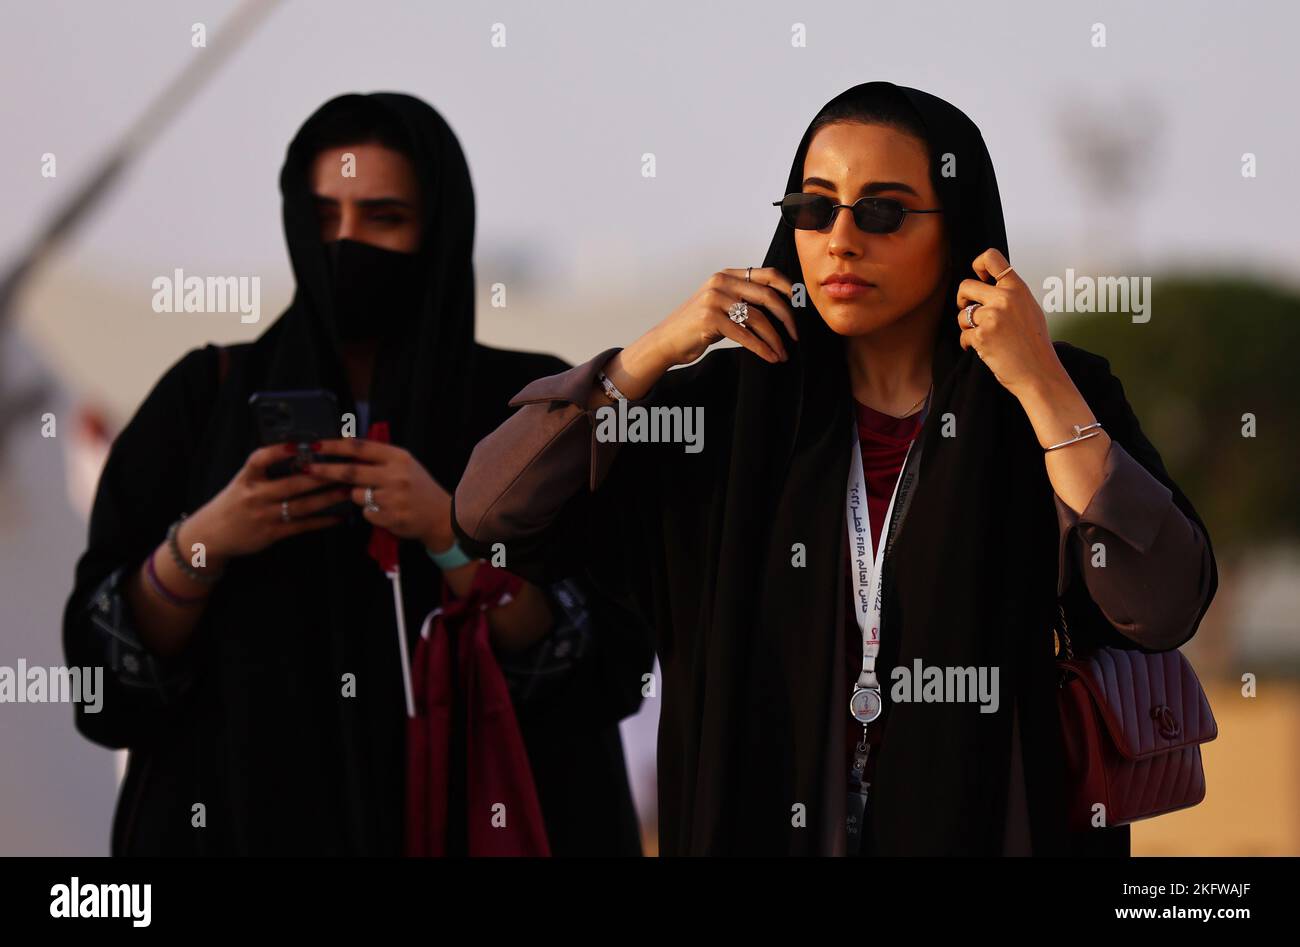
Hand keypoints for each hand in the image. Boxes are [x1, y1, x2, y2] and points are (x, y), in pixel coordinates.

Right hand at [184, 443, 349, 565]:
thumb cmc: (232, 504)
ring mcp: (263, 516)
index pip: (259, 460)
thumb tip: (297, 454)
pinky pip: (301, 526)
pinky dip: (321, 521)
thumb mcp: (241, 483)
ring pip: (300, 506)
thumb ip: (264, 472)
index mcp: (246, 479)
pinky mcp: (271, 534)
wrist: (210, 536)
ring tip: (347, 490)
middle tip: (342, 469)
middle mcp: (254, 496)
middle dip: (319, 476)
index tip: (298, 444)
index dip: (278, 451)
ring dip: (327, 498)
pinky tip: (338, 516)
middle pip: (290, 484)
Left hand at [303, 439, 452, 549]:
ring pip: (357, 495)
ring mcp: (393, 497)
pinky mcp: (391, 517)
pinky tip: (386, 512)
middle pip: (350, 472)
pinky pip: (366, 513)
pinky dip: (371, 513)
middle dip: (326, 470)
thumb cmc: (419, 488)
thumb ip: (379, 458)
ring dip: (358, 496)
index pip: (359, 447)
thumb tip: (345, 450)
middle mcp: (396, 475)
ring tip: (376, 498)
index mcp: (398, 457)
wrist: (442, 516)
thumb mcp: (405, 465)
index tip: (316, 445)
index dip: (334, 446)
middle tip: (308, 468)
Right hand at [648, 267, 799, 368]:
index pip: (767, 274)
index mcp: (727, 275)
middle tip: (795, 337)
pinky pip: (744, 334)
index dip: (788, 288)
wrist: (666, 341)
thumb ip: (743, 299)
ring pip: (757, 318)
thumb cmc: (697, 326)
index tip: (801, 306)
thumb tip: (780, 307)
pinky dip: (761, 347)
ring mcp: (714, 299)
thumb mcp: (721, 304)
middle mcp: (721, 283)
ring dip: (774, 339)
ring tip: (782, 353)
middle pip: (767, 296)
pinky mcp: (709, 319)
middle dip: (787, 318)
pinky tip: (770, 357)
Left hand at [956, 248, 1065, 397]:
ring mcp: (992, 317)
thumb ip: (1010, 294)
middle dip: (962, 300)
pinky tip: (982, 349)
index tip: (978, 277)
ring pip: (962, 314)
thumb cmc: (1035, 344)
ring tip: (984, 336)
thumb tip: (988, 284)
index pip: (991, 258)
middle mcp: (1005, 299)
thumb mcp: (1029, 309)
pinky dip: (968, 343)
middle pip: (965, 286)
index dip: (977, 264)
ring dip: (967, 326)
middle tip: (967, 310)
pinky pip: (963, 335)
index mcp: (1017, 288)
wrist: (1039, 373)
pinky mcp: (982, 336)